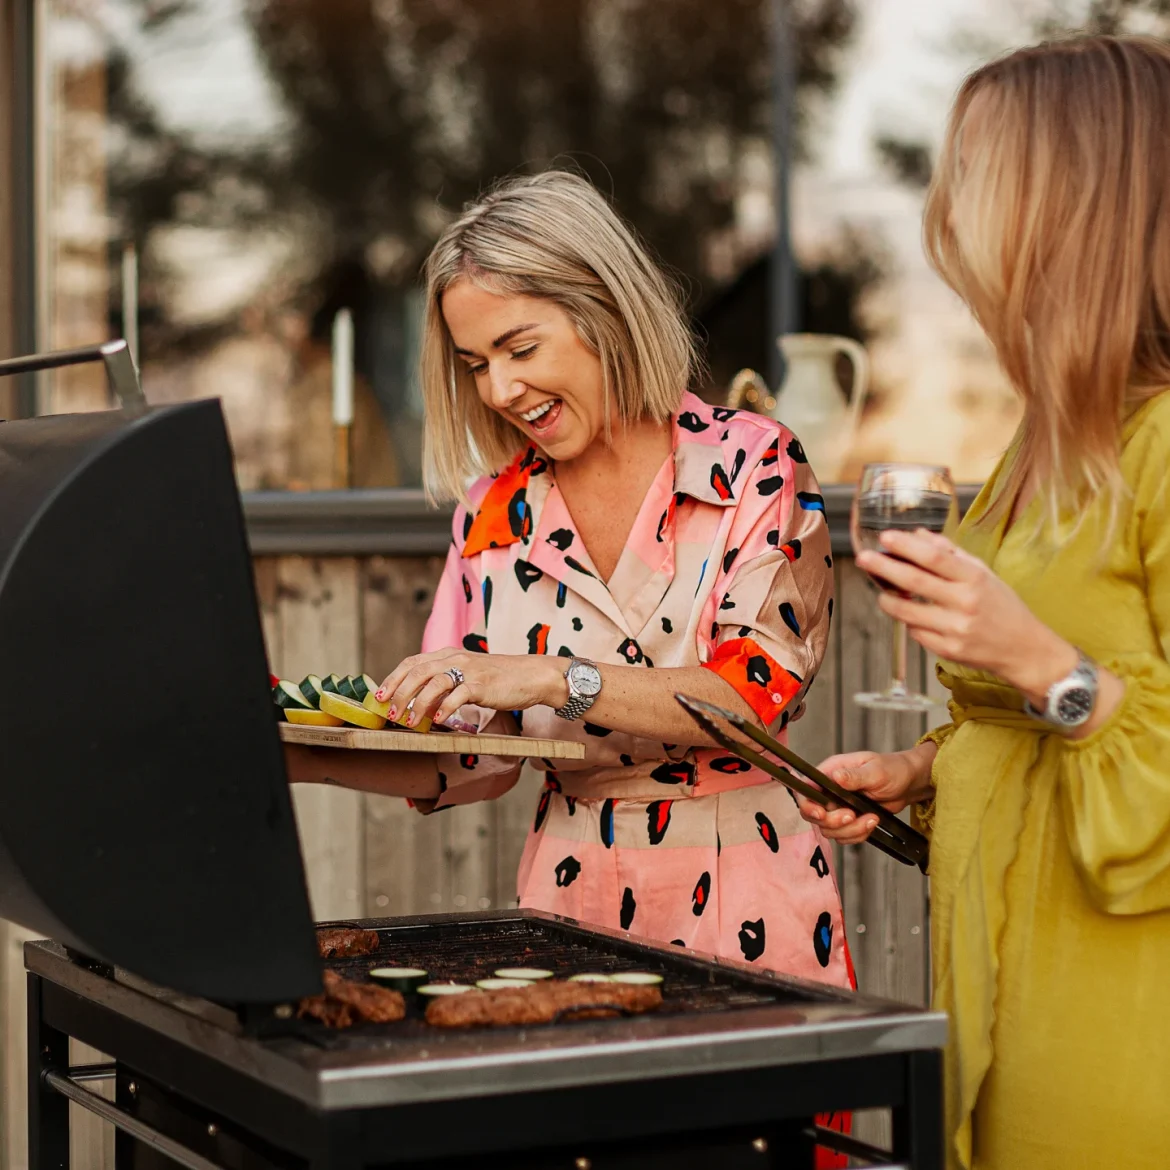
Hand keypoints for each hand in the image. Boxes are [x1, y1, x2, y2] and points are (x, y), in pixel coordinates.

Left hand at [375, 649, 568, 726]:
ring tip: (409, 722)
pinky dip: (444, 709)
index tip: (380, 696)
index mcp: (449, 654)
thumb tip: (420, 703)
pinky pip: (458, 696)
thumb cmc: (499, 679)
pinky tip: (437, 721)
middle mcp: (456, 658)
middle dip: (399, 693)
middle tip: (390, 713)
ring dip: (417, 704)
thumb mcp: (468, 674)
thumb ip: (446, 682)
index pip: (413, 662)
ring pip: (434, 684)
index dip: (393, 678)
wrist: (531, 675)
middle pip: (418, 671)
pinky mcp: (482, 685)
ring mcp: (469, 670)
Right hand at [795, 746, 934, 844]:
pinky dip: (858, 835)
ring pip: (829, 829)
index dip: (808, 805)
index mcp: (831, 772)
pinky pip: (844, 836)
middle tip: (853, 816)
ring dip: (850, 830)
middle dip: (833, 822)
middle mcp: (830, 790)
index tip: (821, 814)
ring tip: (871, 819)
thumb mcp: (875, 771)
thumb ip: (855, 776)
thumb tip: (836, 776)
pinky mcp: (849, 820)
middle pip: (814, 815)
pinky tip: (872, 823)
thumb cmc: (893, 769)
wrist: (908, 784)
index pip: (806, 790)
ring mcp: (838, 806)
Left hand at [856, 528, 1077, 703]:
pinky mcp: (947, 651)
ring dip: (888, 600)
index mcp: (975, 579)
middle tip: (863, 558)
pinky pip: (915, 632)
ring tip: (883, 591)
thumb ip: (950, 554)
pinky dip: (910, 622)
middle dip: (884, 568)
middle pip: (914, 582)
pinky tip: (916, 616)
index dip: (906, 547)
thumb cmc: (1000, 605)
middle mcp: (965, 603)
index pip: (934, 558)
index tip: (885, 537)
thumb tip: (917, 534)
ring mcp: (955, 629)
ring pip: (906, 612)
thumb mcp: (982, 573)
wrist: (1023, 648)